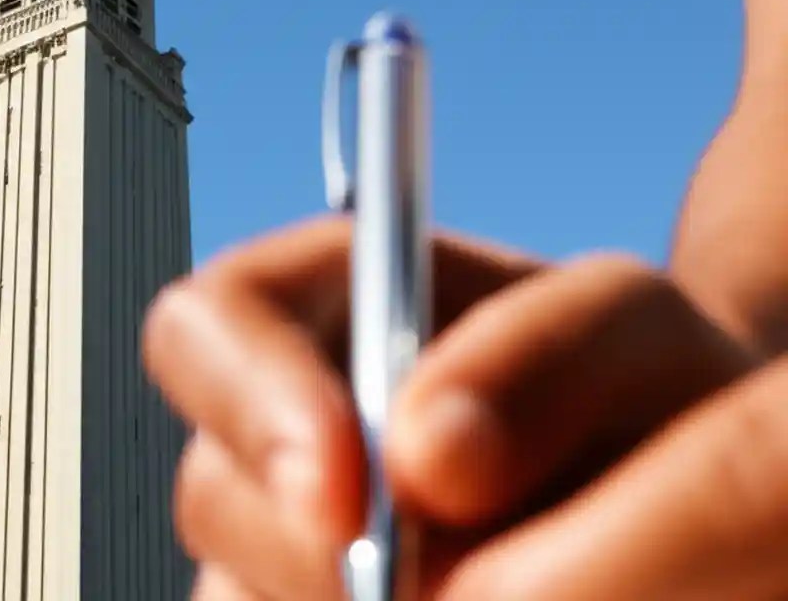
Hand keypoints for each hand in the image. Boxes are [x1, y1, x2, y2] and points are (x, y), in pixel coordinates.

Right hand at [143, 216, 756, 599]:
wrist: (674, 494)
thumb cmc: (645, 392)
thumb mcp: (632, 332)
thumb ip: (542, 354)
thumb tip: (419, 462)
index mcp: (321, 306)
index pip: (206, 326)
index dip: (249, 403)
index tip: (342, 495)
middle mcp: (281, 424)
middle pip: (211, 489)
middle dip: (304, 554)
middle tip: (425, 592)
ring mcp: (279, 536)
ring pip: (230, 592)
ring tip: (471, 593)